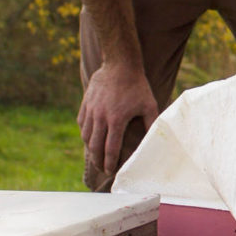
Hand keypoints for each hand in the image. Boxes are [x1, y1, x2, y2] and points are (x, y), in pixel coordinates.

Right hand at [76, 63, 158, 179]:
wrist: (120, 64)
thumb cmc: (138, 86)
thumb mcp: (149, 105)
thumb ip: (151, 124)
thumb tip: (154, 140)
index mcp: (117, 119)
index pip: (110, 148)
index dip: (110, 162)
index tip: (110, 171)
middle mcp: (101, 116)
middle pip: (95, 146)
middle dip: (98, 160)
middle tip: (102, 169)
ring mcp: (91, 109)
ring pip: (86, 136)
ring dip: (90, 148)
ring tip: (95, 156)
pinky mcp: (85, 103)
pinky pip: (82, 123)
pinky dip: (85, 133)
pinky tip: (89, 138)